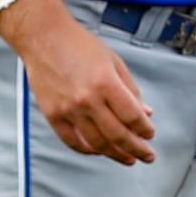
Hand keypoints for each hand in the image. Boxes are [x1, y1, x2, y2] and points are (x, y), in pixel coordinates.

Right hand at [0, 0, 155, 164]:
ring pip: (96, 143)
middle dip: (136, 149)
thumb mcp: (114, 62)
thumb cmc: (81, 46)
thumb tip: (146, 112)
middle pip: (118, 134)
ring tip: (128, 158)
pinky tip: (99, 151)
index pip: (133, 116)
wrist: (44, 38)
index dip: (145, 129)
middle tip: (147, 156)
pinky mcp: (53, 115)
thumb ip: (131, 89)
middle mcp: (88, 99)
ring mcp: (68, 109)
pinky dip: (88, 150)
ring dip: (115, 154)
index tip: (151, 134)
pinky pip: (72, 141)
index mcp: (107, 83)